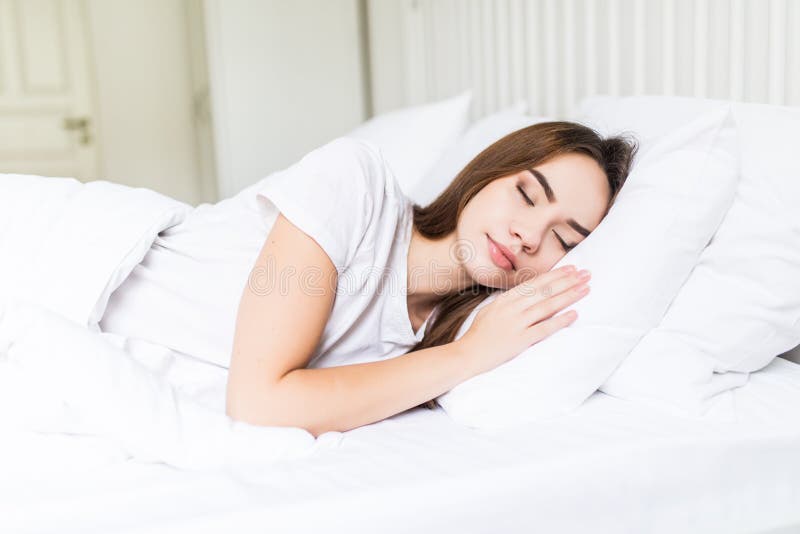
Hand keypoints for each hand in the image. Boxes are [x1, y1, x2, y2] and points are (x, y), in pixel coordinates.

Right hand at [456, 265, 590, 375]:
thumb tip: (524, 296)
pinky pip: (544, 328)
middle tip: (585, 273)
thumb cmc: (478, 335)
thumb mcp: (490, 311)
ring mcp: (516, 323)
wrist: (467, 355)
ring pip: (547, 306)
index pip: (534, 283)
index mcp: (505, 299)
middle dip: (566, 281)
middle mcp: (512, 308)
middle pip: (544, 291)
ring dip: (568, 296)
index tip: (570, 269)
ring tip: (585, 288)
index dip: (554, 275)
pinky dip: (560, 321)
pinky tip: (574, 314)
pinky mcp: (520, 340)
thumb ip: (507, 303)